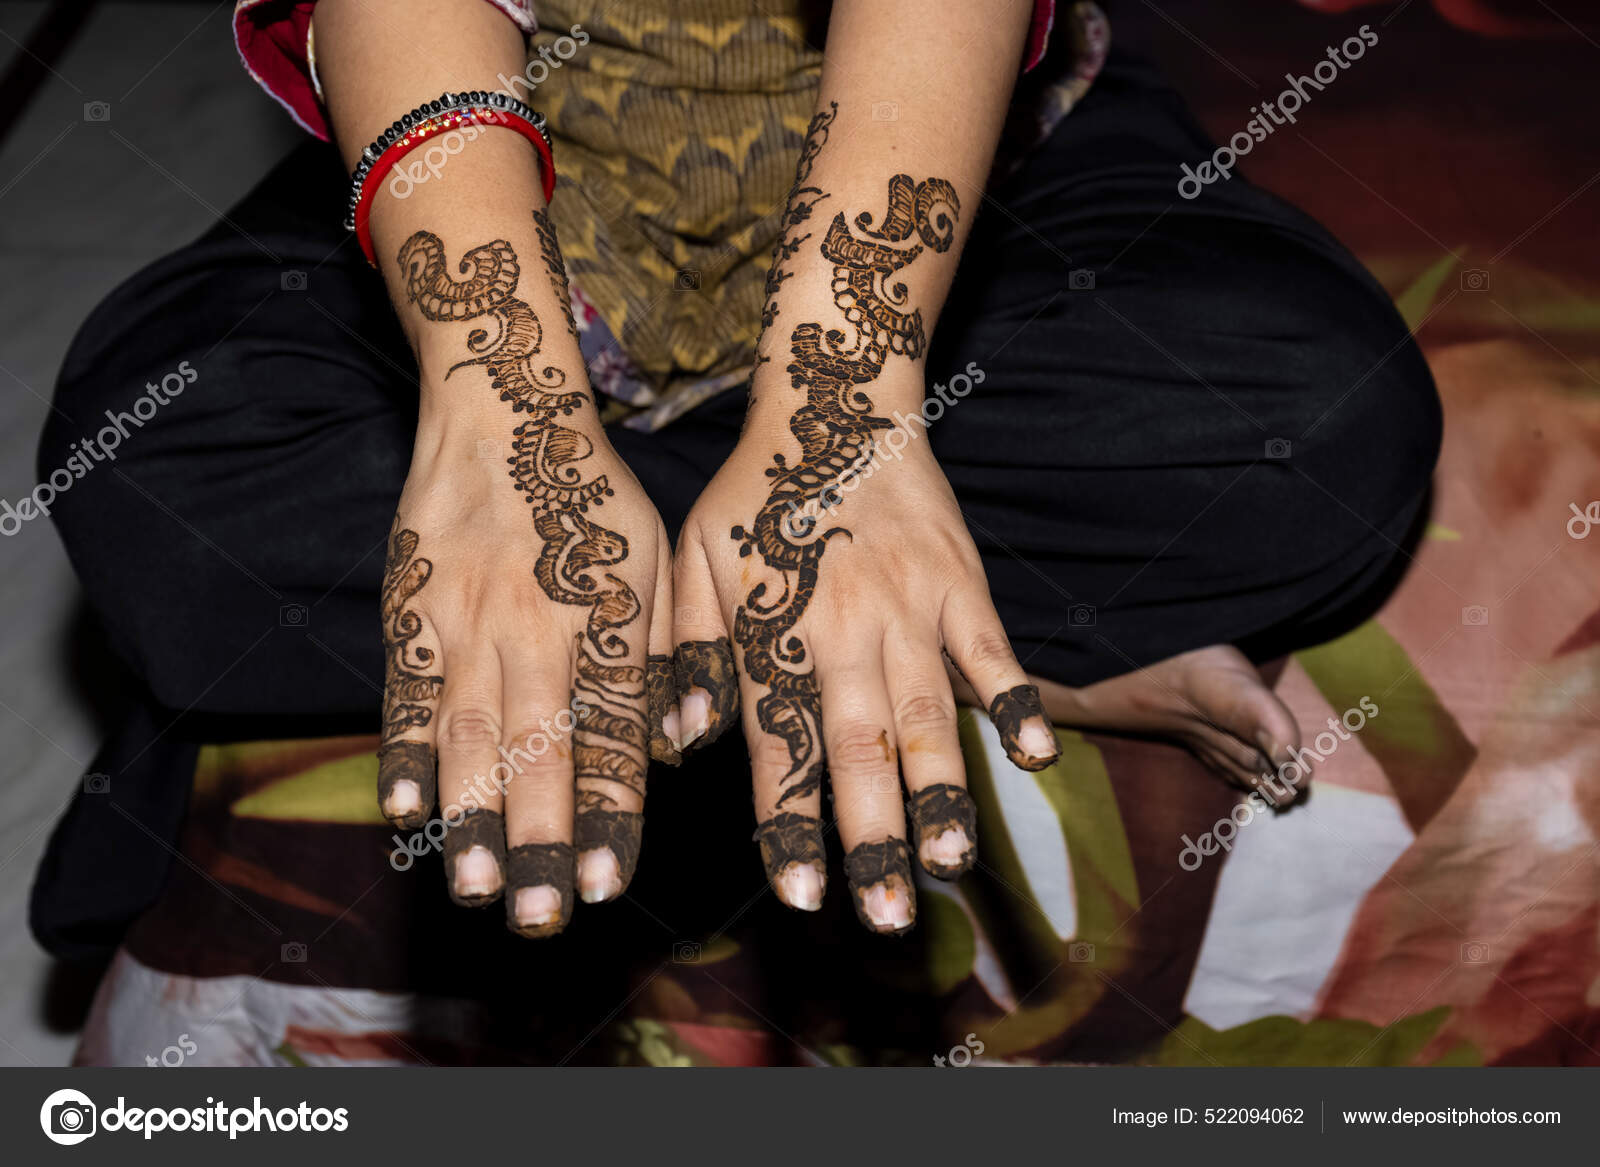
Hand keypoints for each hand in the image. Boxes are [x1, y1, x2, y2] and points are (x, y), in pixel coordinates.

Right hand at [376, 230, 675, 937]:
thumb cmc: (592, 495)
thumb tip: (675, 746)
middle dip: (539, 841)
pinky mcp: (413, 609)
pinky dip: (407, 752)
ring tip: (471, 887)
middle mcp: (540, 626)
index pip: (613, 734)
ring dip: (471, 816)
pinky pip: (408, 691)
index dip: (610, 813)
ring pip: (470, 732)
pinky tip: (406, 809)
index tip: (609, 883)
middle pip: (539, 748)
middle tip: (537, 916)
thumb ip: (668, 653)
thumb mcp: (657, 560)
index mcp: (609, 618)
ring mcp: (469, 619)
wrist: (502, 409)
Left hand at [673, 377, 1059, 933]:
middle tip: (883, 913)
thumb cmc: (755, 495)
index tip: (803, 894)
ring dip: (938, 790)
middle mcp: (839, 630)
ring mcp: (907, 606)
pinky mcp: (958, 582)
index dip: (790, 823)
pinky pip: (992, 649)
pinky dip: (1014, 701)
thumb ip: (687, 650)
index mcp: (771, 633)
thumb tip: (683, 740)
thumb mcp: (694, 561)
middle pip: (856, 747)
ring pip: (925, 712)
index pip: (778, 746)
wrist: (833, 406)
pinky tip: (1035, 758)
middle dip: (869, 835)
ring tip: (948, 861)